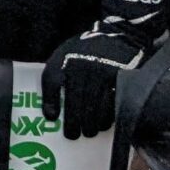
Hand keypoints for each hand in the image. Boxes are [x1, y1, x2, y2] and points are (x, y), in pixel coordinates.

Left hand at [42, 0, 167, 138]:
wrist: (119, 34)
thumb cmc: (85, 49)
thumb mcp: (64, 54)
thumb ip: (54, 76)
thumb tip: (48, 112)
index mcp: (66, 58)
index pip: (52, 80)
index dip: (50, 100)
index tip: (51, 117)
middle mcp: (82, 65)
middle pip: (75, 100)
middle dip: (73, 122)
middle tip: (73, 135)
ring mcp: (102, 72)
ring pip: (94, 105)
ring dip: (90, 124)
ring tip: (88, 132)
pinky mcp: (120, 78)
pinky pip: (112, 103)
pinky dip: (107, 117)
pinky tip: (103, 124)